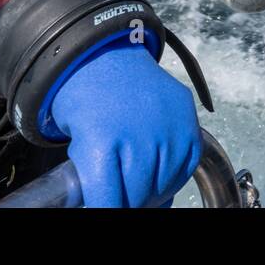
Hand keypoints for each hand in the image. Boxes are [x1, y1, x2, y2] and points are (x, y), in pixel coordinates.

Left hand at [46, 38, 200, 207]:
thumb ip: (94, 179)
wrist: (104, 55)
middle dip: (128, 201)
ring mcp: (168, 128)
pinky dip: (173, 177)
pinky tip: (157, 172)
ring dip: (152, 192)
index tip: (107, 205)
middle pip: (138, 197)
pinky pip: (187, 167)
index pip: (110, 202)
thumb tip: (114, 205)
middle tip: (119, 195)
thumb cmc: (85, 100)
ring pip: (164, 186)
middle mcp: (139, 135)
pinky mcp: (187, 122)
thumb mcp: (76, 141)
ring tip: (138, 183)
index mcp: (101, 141)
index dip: (107, 208)